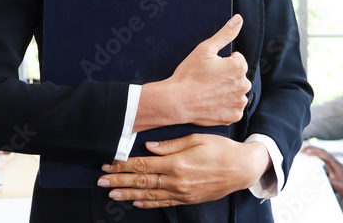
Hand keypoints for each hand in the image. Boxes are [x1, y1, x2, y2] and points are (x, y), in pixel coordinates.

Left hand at [97, 134, 269, 207]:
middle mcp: (177, 180)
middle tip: (101, 180)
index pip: (143, 166)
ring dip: (128, 194)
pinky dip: (148, 203)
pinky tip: (136, 202)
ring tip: (112, 193)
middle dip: (119, 180)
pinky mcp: (187, 199)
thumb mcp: (196, 139)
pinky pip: (163, 203)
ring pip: (149, 195)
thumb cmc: (220, 149)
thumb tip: (148, 147)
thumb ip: (170, 145)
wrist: (242, 168)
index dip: (123, 165)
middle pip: (141, 181)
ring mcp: (182, 192)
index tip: (108, 163)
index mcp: (177, 163)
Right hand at [163, 14, 250, 126]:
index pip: (237, 59)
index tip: (210, 68)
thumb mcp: (205, 49)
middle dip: (227, 76)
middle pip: (238, 76)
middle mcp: (244, 85)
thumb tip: (239, 19)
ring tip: (209, 91)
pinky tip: (212, 102)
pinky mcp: (233, 116)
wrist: (177, 101)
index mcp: (239, 66)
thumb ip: (225, 33)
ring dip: (227, 91)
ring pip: (237, 92)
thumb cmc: (189, 74)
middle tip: (208, 79)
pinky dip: (226, 106)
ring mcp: (239, 102)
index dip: (223, 62)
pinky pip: (234, 108)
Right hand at [301, 145, 342, 205]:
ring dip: (315, 154)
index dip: (312, 152)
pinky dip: (319, 162)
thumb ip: (325, 180)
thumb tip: (313, 179)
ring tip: (306, 155)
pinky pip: (325, 163)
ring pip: (324, 157)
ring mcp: (336, 167)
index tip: (303, 152)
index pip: (322, 154)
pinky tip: (315, 167)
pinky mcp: (337, 172)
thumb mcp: (337, 185)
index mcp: (334, 164)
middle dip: (311, 149)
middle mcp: (335, 164)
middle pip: (322, 152)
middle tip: (301, 150)